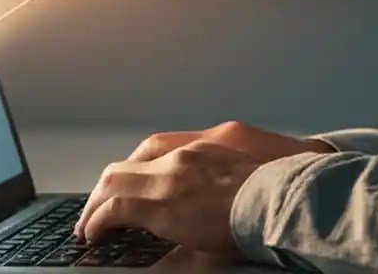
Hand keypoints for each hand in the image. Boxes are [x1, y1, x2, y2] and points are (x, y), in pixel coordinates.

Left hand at [73, 121, 334, 248]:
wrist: (287, 198)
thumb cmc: (283, 193)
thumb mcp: (254, 177)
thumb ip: (231, 180)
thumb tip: (221, 204)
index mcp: (210, 143)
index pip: (157, 146)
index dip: (137, 167)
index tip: (129, 183)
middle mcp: (186, 153)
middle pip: (131, 161)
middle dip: (110, 185)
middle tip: (100, 208)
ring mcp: (172, 174)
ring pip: (115, 180)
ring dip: (98, 203)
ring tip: (90, 225)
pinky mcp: (162, 202)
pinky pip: (117, 207)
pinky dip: (99, 220)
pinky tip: (94, 234)